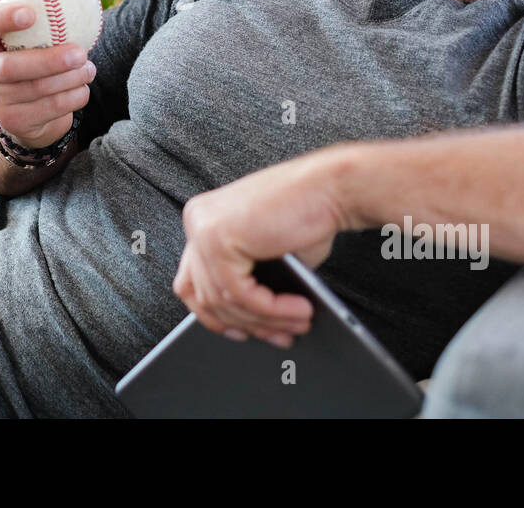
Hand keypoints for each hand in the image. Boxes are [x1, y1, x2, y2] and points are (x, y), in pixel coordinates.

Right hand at [0, 0, 94, 148]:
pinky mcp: (8, 121)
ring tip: (89, 67)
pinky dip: (69, 99)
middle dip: (46, 61)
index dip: (2, 17)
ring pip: (31, 92)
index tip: (32, 13)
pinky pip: (43, 112)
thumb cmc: (31, 42)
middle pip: (8, 68)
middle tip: (80, 51)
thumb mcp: (37, 15)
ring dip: (66, 80)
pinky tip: (84, 88)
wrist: (25, 96)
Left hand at [172, 148, 353, 348]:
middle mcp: (196, 220)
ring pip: (222, 300)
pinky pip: (240, 294)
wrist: (331, 187)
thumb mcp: (267, 255)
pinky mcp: (218, 238)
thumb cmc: (308, 213)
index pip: (192, 282)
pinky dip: (271, 310)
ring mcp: (203, 228)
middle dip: (245, 324)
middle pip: (202, 295)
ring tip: (299, 323)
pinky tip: (298, 310)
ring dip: (265, 320)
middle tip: (280, 335)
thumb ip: (247, 281)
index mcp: (203, 221)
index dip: (218, 316)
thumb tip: (245, 323)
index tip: (244, 334)